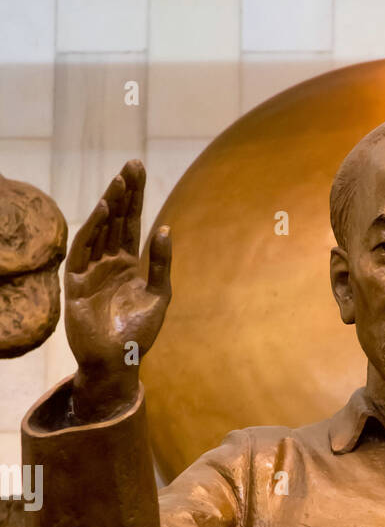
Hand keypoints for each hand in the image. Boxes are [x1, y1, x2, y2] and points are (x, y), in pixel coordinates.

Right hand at [65, 159, 170, 420]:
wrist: (118, 361)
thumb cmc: (139, 334)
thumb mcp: (159, 296)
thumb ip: (162, 264)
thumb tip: (166, 228)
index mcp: (128, 264)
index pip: (131, 223)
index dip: (135, 197)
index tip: (139, 170)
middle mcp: (109, 262)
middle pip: (116, 220)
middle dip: (123, 193)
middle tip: (132, 165)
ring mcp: (91, 270)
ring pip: (100, 230)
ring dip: (108, 206)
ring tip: (119, 182)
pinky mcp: (75, 282)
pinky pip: (83, 250)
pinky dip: (92, 229)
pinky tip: (102, 210)